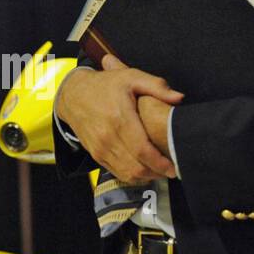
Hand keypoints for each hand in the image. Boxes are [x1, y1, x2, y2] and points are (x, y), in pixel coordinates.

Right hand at [56, 53, 182, 183]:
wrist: (73, 95)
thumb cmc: (105, 85)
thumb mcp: (131, 77)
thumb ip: (157, 87)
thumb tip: (179, 98)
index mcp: (120, 119)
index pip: (142, 150)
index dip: (160, 163)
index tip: (174, 167)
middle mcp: (108, 138)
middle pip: (136, 167)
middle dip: (157, 173)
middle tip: (171, 170)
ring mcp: (100, 149)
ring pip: (127, 174)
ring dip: (146, 176)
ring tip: (160, 171)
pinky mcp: (96, 155)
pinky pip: (117, 173)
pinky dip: (132, 176)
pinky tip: (144, 170)